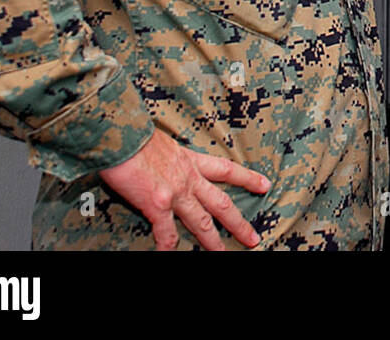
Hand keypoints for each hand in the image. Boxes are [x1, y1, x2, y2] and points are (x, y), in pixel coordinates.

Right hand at [99, 129, 271, 249]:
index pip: (227, 169)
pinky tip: (169, 254)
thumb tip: (167, 160)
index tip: (264, 185)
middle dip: (238, 223)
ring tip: (223, 253)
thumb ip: (172, 157)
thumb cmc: (138, 136)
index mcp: (191, 161)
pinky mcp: (158, 205)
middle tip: (252, 237)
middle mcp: (188, 178)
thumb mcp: (164, 142)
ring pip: (201, 222)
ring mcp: (175, 193)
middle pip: (221, 204)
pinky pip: (166, 232)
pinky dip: (168, 245)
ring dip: (212, 241)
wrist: (124, 136)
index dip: (247, 178)